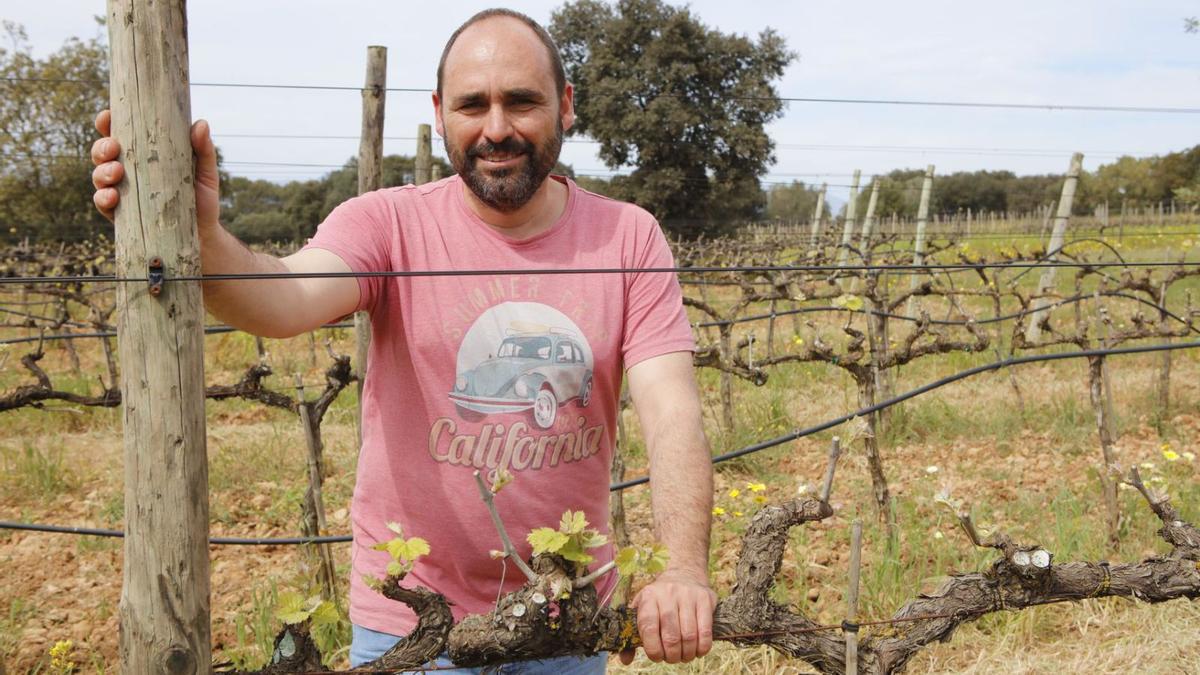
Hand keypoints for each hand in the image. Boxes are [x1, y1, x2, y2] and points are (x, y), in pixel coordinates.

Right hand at [91, 110, 221, 230]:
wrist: (203, 235)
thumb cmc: (202, 199)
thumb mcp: (205, 172)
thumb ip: (204, 149)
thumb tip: (201, 123)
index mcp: (143, 155)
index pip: (119, 134)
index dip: (108, 122)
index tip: (108, 117)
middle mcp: (127, 171)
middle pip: (102, 153)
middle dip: (102, 147)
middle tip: (114, 148)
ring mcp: (121, 192)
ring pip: (99, 176)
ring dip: (101, 171)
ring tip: (116, 172)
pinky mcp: (121, 216)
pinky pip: (103, 204)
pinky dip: (103, 198)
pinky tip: (112, 196)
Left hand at [619, 569, 715, 664]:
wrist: (684, 573)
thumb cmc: (660, 599)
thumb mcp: (642, 608)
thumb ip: (632, 634)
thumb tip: (625, 660)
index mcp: (649, 597)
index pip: (649, 627)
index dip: (653, 649)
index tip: (657, 657)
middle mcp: (668, 593)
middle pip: (671, 636)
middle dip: (672, 655)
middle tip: (672, 658)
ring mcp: (688, 595)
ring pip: (689, 635)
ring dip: (687, 653)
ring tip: (685, 656)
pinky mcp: (705, 599)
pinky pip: (706, 631)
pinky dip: (702, 647)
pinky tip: (698, 650)